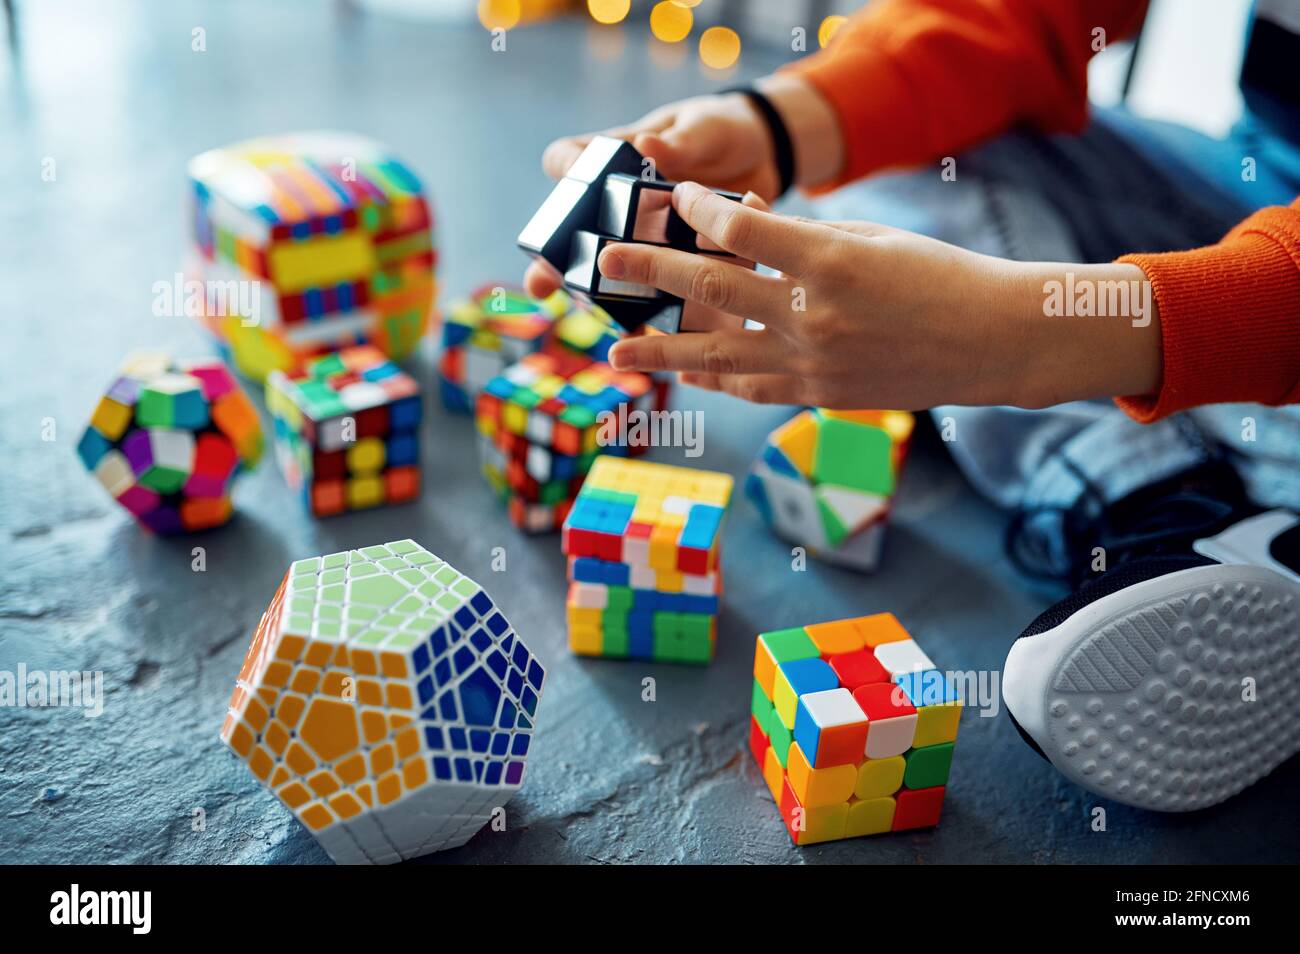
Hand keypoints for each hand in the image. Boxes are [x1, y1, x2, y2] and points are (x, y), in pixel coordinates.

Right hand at [524, 75, 842, 299]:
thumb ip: (680, 141)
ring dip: (600, 299)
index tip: (566, 178)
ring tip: (595, 319)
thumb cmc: (722, 130)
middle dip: (555, 262)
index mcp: (619, 158)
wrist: (767, 155)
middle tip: (541, 285)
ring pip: (611, 271)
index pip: (570, 158)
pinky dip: (655, 314)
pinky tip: (650, 336)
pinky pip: (659, 291)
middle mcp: (624, 202)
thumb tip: (648, 142)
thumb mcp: (703, 128)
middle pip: (575, 232)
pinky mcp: (678, 261)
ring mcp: (648, 235)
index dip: (563, 169)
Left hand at [600, 183, 1162, 409]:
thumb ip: (802, 243)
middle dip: (652, 273)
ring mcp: (815, 363)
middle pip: (713, 290)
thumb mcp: (871, 239)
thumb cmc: (937, 276)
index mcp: (833, 263)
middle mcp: (816, 316)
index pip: (743, 233)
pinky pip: (753, 385)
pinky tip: (685, 375)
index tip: (676, 200)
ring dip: (661, 353)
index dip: (700, 212)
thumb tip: (740, 238)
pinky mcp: (820, 395)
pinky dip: (716, 378)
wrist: (990, 342)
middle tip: (607, 264)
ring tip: (617, 351)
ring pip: (718, 356)